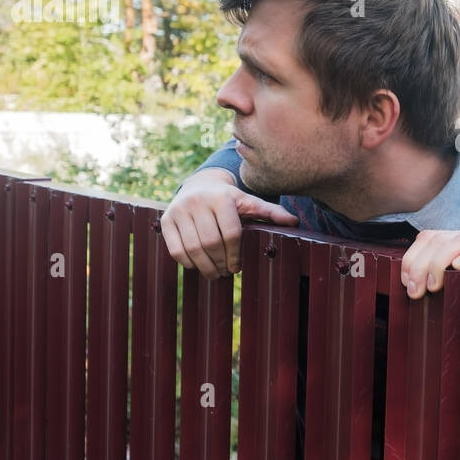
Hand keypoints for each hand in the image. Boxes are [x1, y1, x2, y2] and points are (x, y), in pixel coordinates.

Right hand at [160, 169, 296, 278]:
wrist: (199, 186)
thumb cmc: (229, 200)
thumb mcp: (250, 203)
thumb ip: (270, 213)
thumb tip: (294, 223)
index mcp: (221, 197)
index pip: (231, 233)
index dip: (235, 255)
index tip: (237, 267)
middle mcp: (197, 201)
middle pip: (211, 243)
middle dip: (221, 263)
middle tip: (226, 272)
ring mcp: (179, 210)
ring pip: (192, 249)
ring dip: (205, 267)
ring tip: (215, 273)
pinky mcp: (165, 220)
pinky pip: (175, 250)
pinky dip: (188, 263)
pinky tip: (198, 266)